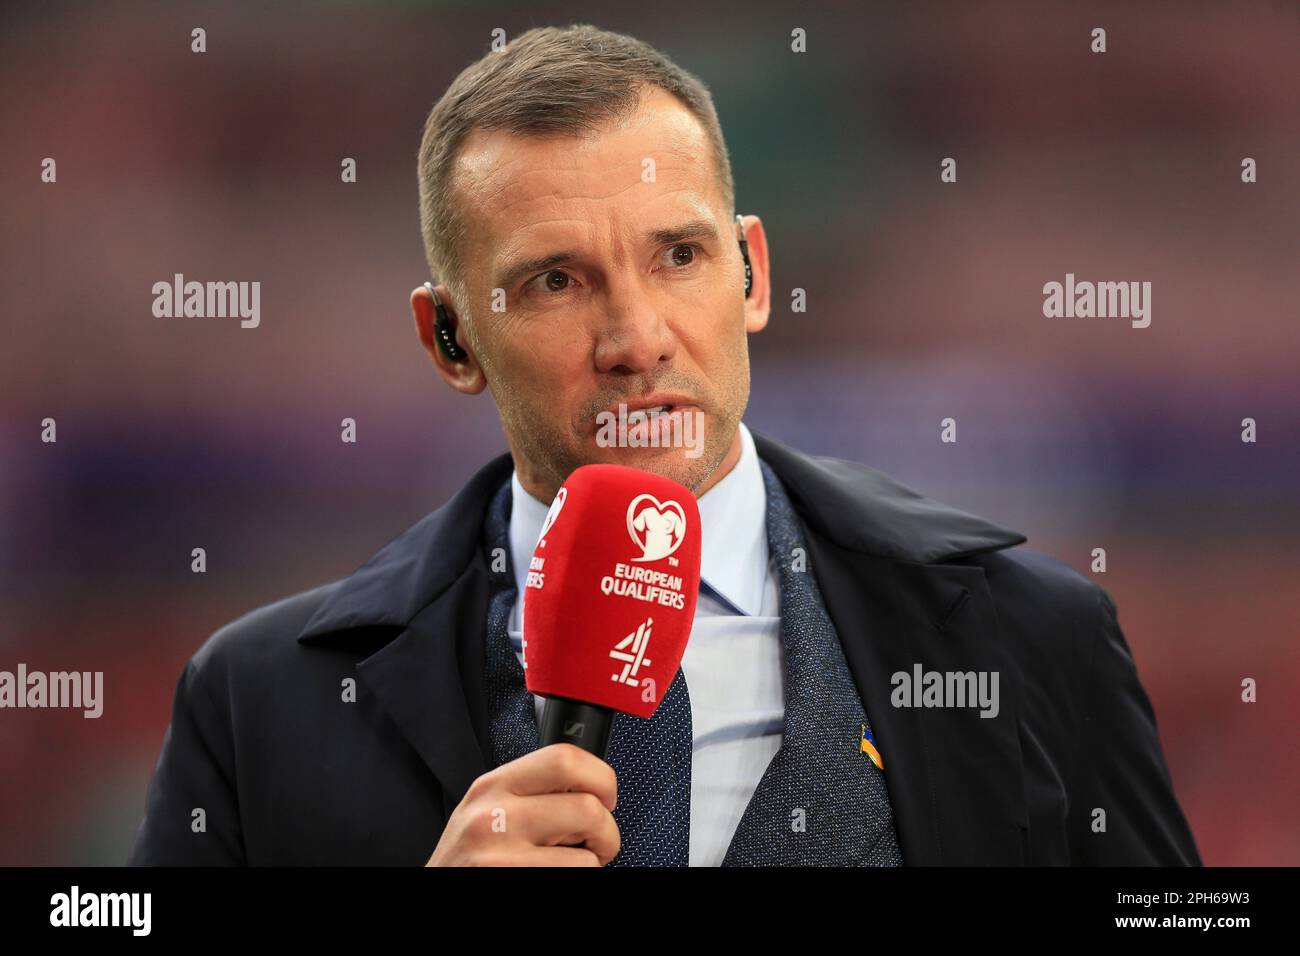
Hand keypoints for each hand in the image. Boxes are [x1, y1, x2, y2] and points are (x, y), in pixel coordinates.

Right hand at [425, 743, 619, 865]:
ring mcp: (501, 856)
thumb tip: (588, 786)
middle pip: (587, 807)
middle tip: (597, 842)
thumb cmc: (467, 860)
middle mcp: (494, 816)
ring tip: (571, 865)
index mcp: (494, 785)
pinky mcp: (510, 882)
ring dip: (591, 864)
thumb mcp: (487, 810)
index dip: (601, 778)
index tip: (604, 797)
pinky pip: (573, 878)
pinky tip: (553, 876)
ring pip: (587, 857)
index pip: (565, 758)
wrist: (433, 894)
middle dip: (606, 830)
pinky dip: (576, 879)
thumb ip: (528, 791)